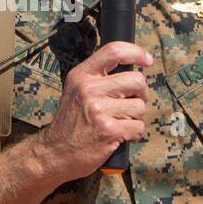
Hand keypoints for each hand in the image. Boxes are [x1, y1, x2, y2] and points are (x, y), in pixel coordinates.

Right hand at [35, 41, 151, 180]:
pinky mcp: (109, 130)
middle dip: (141, 94)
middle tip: (131, 104)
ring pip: (140, 106)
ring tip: (119, 122)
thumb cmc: (71, 122)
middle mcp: (89, 89)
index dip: (137, 53)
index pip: (114, 51)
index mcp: (82, 76)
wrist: (55, 152)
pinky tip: (120, 135)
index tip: (147, 60)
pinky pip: (138, 127)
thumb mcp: (76, 90)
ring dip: (135, 117)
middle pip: (136, 80)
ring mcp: (99, 110)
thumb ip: (98, 78)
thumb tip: (133, 69)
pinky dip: (134, 134)